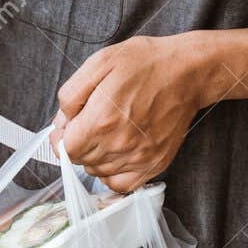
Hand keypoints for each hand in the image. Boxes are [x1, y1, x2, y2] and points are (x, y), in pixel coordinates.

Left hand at [50, 34, 217, 193]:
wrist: (186, 72)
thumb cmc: (144, 64)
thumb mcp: (99, 63)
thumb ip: (72, 94)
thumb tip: (60, 122)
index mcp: (101, 119)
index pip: (67, 148)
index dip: (60, 139)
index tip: (66, 128)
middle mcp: (120, 144)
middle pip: (81, 161)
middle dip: (77, 144)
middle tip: (87, 124)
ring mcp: (139, 157)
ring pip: (100, 173)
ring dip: (94, 158)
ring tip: (104, 135)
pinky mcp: (155, 163)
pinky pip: (123, 184)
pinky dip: (114, 174)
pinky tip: (115, 155)